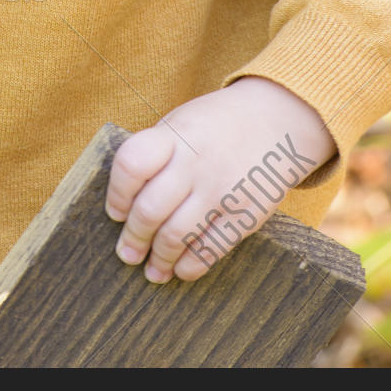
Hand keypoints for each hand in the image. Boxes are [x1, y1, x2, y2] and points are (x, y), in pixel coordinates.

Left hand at [103, 77, 336, 283]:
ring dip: (159, 259)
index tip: (115, 213)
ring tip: (152, 270)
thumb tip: (125, 205)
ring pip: (177, 235)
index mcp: (175, 135)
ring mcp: (223, 189)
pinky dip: (191, 265)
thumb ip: (154, 156)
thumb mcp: (180, 124)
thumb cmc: (214, 126)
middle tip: (126, 253)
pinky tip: (181, 269)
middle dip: (134, 238)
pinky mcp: (247, 214)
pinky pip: (211, 248)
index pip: (132, 164)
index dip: (117, 194)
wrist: (275, 120)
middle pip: (151, 209)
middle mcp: (196, 162)